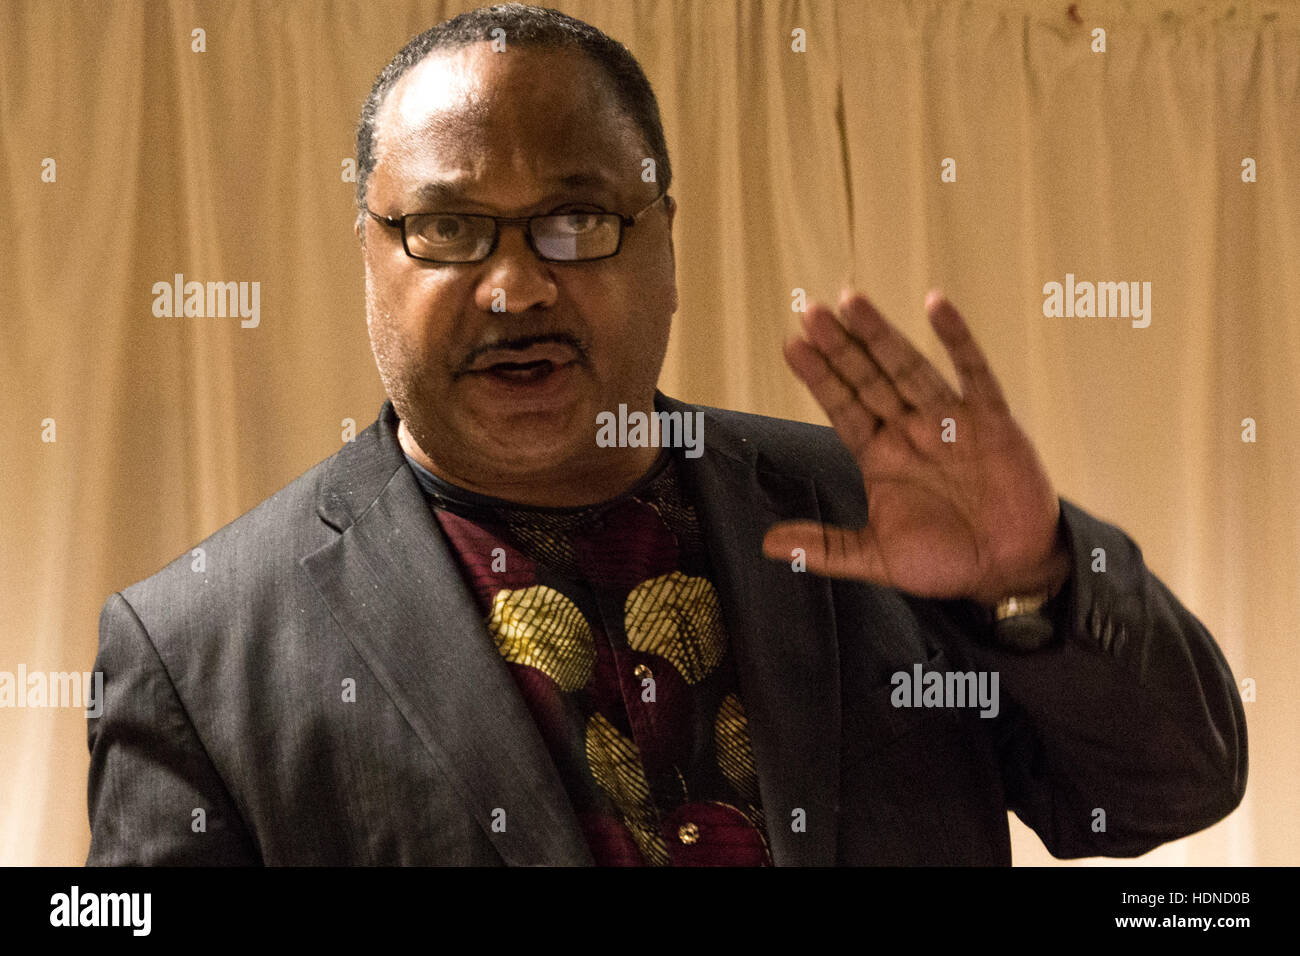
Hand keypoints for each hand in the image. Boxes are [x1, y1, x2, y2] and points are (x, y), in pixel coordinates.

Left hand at [761, 290, 1070, 606]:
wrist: (1008, 573)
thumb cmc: (944, 562)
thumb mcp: (878, 558)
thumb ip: (827, 547)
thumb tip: (767, 545)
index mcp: (880, 457)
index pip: (843, 408)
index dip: (819, 378)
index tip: (792, 346)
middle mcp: (910, 431)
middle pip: (869, 379)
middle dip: (841, 347)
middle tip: (812, 311)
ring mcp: (950, 422)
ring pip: (909, 369)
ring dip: (881, 336)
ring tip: (852, 301)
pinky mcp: (993, 422)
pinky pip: (974, 373)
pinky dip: (956, 339)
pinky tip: (935, 304)